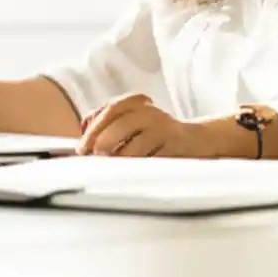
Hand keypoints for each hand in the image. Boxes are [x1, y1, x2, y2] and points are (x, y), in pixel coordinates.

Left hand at [76, 93, 208, 157]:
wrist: (195, 139)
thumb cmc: (154, 133)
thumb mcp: (131, 121)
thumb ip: (107, 123)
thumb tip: (83, 134)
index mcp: (136, 103)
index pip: (111, 110)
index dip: (94, 129)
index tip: (82, 149)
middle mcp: (150, 112)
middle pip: (122, 124)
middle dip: (103, 142)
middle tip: (95, 157)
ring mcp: (164, 129)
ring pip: (137, 145)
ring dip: (121, 158)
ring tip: (113, 167)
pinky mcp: (175, 146)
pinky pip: (153, 160)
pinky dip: (139, 167)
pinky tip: (131, 173)